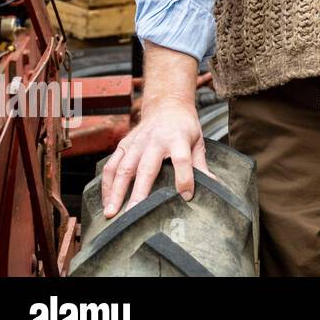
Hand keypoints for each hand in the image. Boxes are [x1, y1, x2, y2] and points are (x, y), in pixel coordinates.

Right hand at [100, 97, 214, 218]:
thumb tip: (213, 185)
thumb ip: (201, 164)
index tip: (187, 196)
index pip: (182, 160)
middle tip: (133, 214)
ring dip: (116, 192)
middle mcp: (155, 140)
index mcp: (178, 139)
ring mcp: (137, 142)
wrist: (167, 105)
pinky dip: (107, 183)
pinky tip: (106, 200)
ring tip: (111, 213)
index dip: (185, 178)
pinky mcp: (124, 144)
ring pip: (123, 168)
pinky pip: (111, 165)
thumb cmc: (185, 127)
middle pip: (146, 168)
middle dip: (139, 192)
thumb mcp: (198, 141)